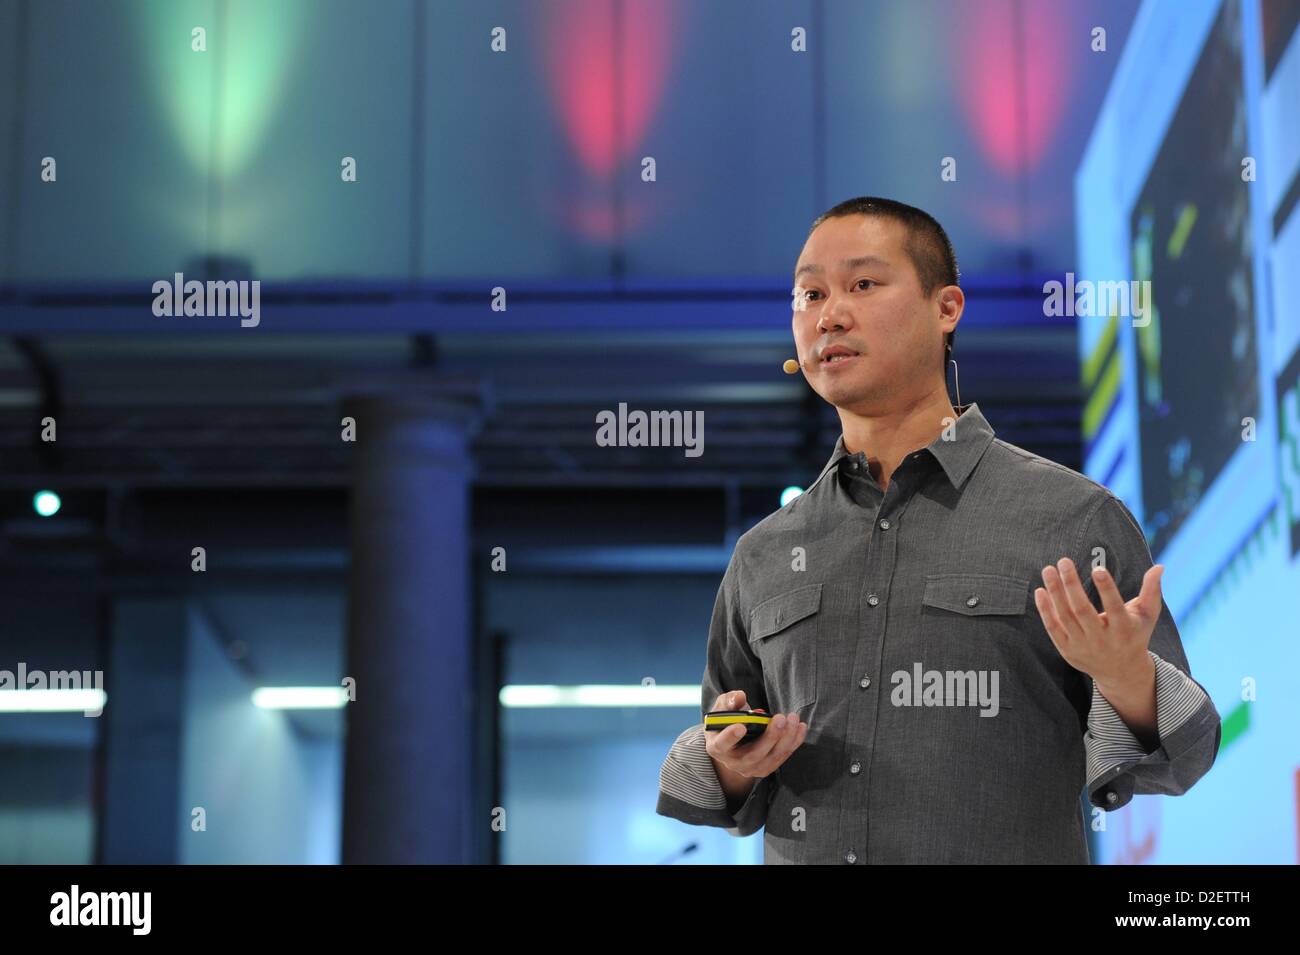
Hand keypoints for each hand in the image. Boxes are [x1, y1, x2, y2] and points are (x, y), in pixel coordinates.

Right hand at [705, 690, 807, 801]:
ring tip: (793, 719)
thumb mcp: (722, 709)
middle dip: (770, 736)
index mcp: (717, 746)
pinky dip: (794, 742)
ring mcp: (751, 768)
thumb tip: (740, 697)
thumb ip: (729, 701)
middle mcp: (733, 762)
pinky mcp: (766, 768)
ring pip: (771, 757)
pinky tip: (801, 727)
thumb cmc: (726, 721)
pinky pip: (782, 757)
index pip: (722, 744)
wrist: (733, 742)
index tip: (741, 726)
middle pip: (753, 754)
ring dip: (786, 739)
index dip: (730, 737)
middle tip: (780, 718)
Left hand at [1034, 557, 1162, 690]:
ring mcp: (1083, 646)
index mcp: (1124, 629)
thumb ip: (1152, 590)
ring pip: (1065, 617)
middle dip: (1071, 584)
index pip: (1114, 608)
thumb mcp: (1147, 615)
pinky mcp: (1067, 650)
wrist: (1121, 672)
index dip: (1106, 589)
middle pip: (1082, 610)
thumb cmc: (1135, 634)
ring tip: (1049, 569)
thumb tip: (1159, 566)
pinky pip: (1053, 628)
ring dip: (1055, 592)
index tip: (1097, 568)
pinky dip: (1045, 610)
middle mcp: (1102, 639)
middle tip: (1063, 561)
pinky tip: (1041, 590)